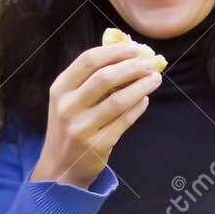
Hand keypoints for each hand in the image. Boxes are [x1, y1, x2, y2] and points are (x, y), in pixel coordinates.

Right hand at [29, 40, 161, 188]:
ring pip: (118, 100)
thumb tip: (125, 51)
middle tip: (149, 63)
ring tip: (154, 78)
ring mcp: (82, 127)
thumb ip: (90, 77)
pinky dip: (138, 107)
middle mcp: (67, 107)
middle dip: (131, 67)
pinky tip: (145, 99)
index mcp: (60, 89)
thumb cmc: (70, 123)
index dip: (114, 51)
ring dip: (141, 86)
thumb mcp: (69, 99)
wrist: (60, 165)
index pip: (88, 61)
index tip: (134, 48)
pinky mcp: (98, 145)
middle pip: (104, 78)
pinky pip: (125, 121)